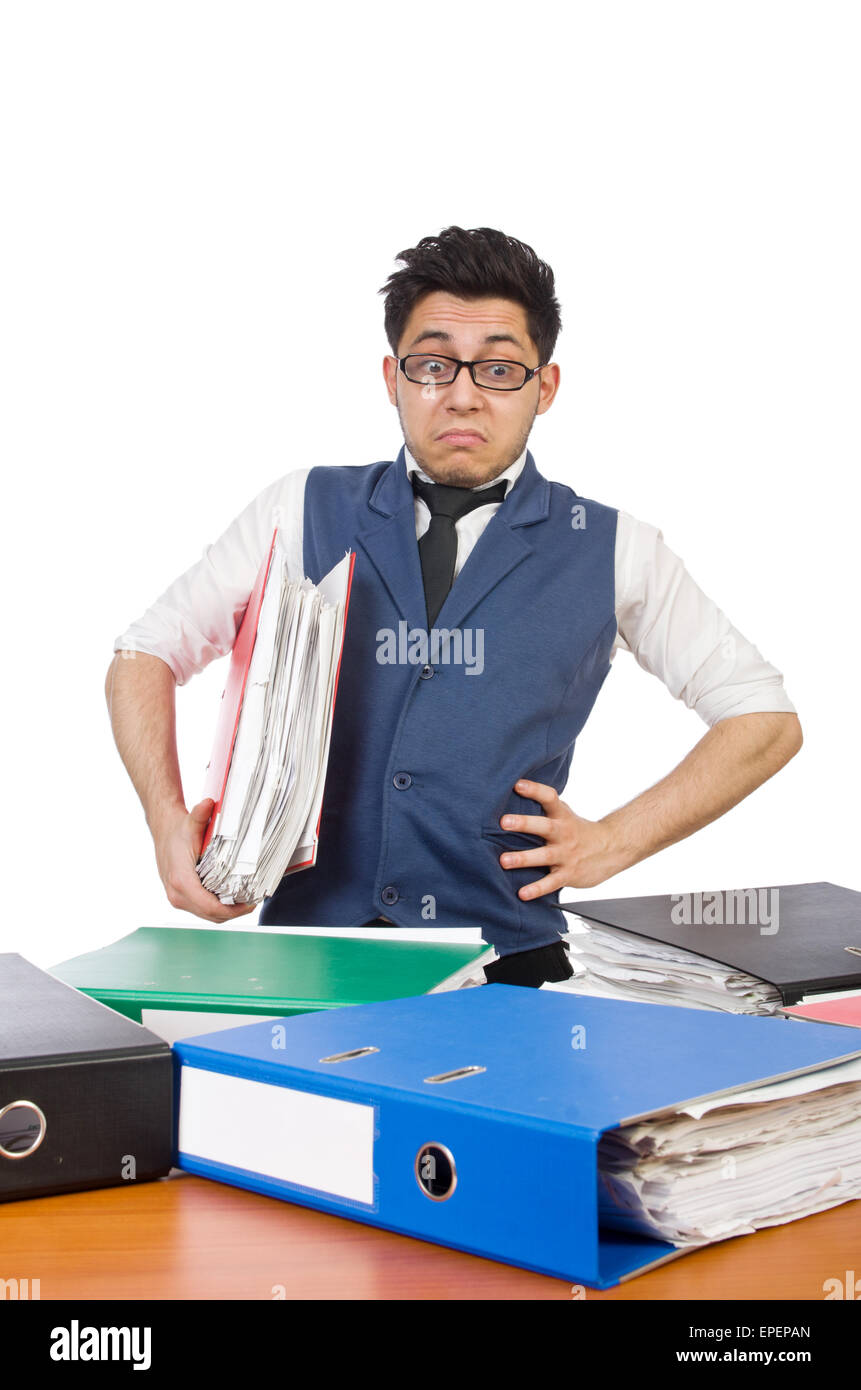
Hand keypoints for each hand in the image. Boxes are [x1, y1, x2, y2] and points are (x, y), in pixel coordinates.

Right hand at [152, 798, 257, 922]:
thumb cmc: (178, 829)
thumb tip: (208, 804)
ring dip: (227, 912)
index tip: (250, 904)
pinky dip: (217, 908)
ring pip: (207, 915)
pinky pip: (201, 910)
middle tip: (253, 902)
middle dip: (234, 912)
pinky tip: (231, 899)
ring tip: (246, 902)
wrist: (163, 831)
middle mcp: (177, 894)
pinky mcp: (179, 897)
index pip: (210, 907)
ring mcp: (177, 898)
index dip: (233, 910)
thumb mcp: (190, 822)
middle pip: (211, 915)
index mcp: (181, 881)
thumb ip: (200, 815)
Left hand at [497, 779, 620, 898]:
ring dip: (523, 858)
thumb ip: (544, 807)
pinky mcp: (569, 874)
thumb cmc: (579, 831)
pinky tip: (522, 893)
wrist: (613, 848)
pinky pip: (551, 883)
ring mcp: (567, 854)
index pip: (549, 798)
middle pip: (544, 826)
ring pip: (544, 856)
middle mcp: (564, 833)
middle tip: (504, 822)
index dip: (535, 790)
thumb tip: (514, 794)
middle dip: (524, 823)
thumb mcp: (565, 814)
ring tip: (504, 861)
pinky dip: (537, 889)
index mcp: (562, 816)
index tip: (518, 784)